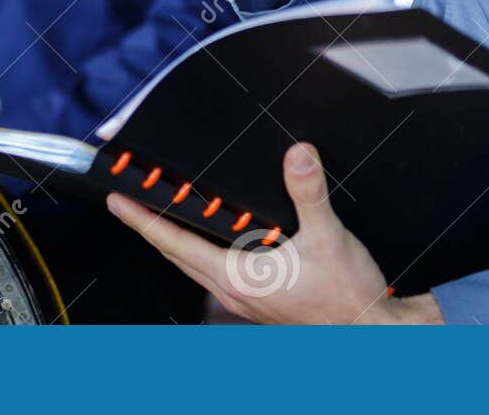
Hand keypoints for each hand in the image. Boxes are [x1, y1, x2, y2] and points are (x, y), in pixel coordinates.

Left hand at [106, 142, 443, 324]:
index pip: (175, 242)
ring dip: (176, 238)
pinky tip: (216, 235)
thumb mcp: (328, 238)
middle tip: (126, 200)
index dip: (143, 219)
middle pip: (177, 253)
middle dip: (150, 225)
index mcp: (237, 277)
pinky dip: (204, 249)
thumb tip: (296, 155)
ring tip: (162, 211)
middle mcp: (233, 291)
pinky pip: (217, 270)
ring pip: (196, 263)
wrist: (371, 333)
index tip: (116, 200)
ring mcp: (245, 299)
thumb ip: (308, 193)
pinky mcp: (260, 299)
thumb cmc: (347, 299)